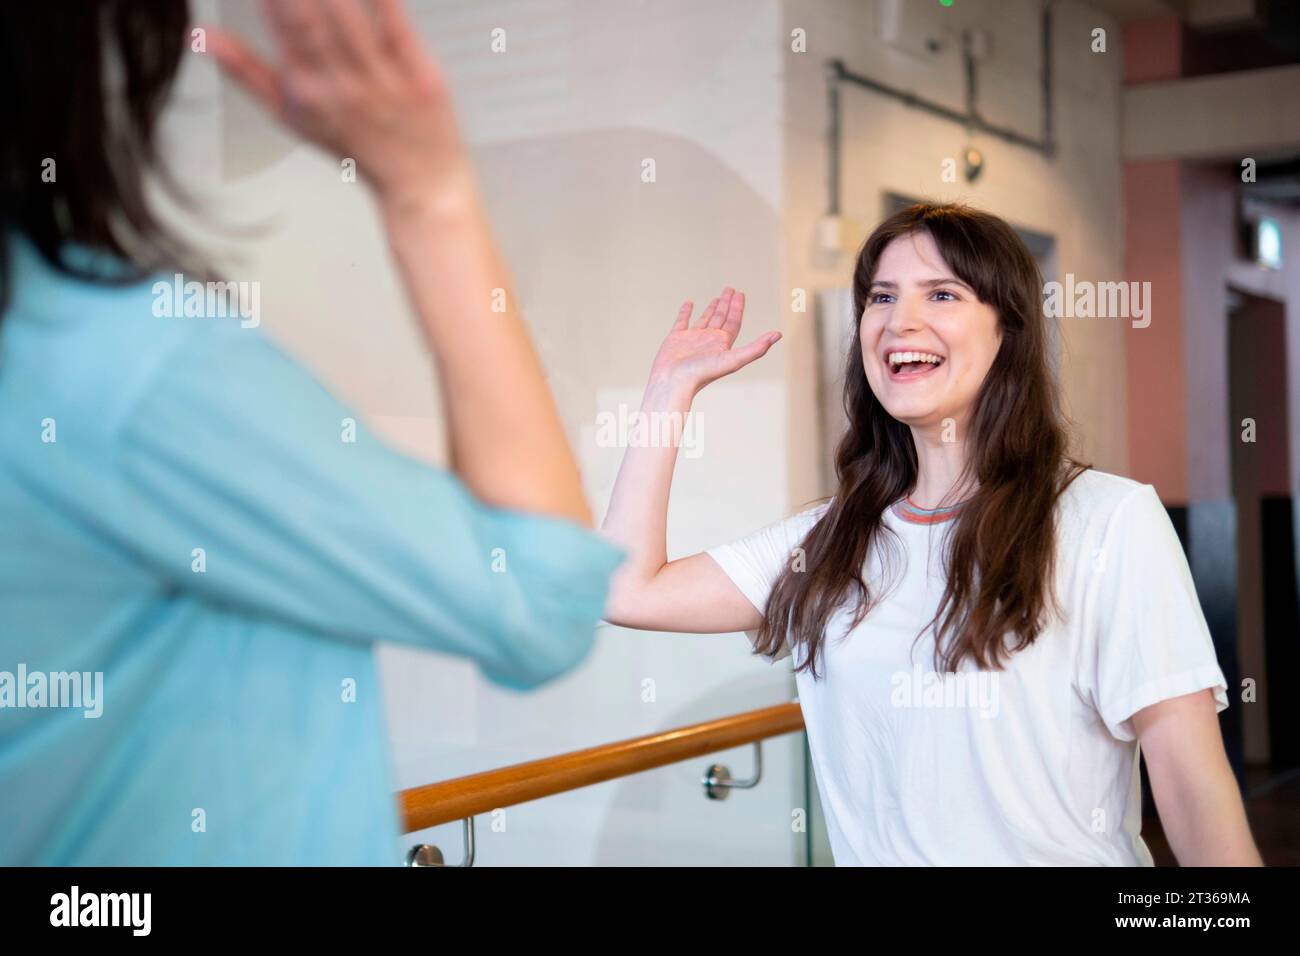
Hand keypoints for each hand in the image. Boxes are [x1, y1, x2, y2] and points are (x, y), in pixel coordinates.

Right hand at [207, 0, 473, 216]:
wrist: (419, 185)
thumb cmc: (355, 145)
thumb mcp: (292, 116)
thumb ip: (246, 72)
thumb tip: (199, 35)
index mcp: (305, 91)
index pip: (280, 23)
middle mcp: (340, 86)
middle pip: (310, 19)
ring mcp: (382, 82)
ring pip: (349, 18)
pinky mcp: (422, 79)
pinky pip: (398, 28)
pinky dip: (381, 0)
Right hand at [648, 288, 780, 397]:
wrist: (673, 382)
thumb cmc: (702, 374)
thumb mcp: (733, 360)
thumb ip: (756, 348)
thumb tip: (778, 335)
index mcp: (722, 345)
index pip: (733, 322)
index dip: (738, 308)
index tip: (740, 293)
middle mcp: (708, 341)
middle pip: (721, 318)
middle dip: (726, 304)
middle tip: (731, 289)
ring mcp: (691, 339)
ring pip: (704, 319)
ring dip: (711, 308)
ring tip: (717, 297)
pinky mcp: (675, 338)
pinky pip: (682, 320)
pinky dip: (685, 311)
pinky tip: (689, 303)